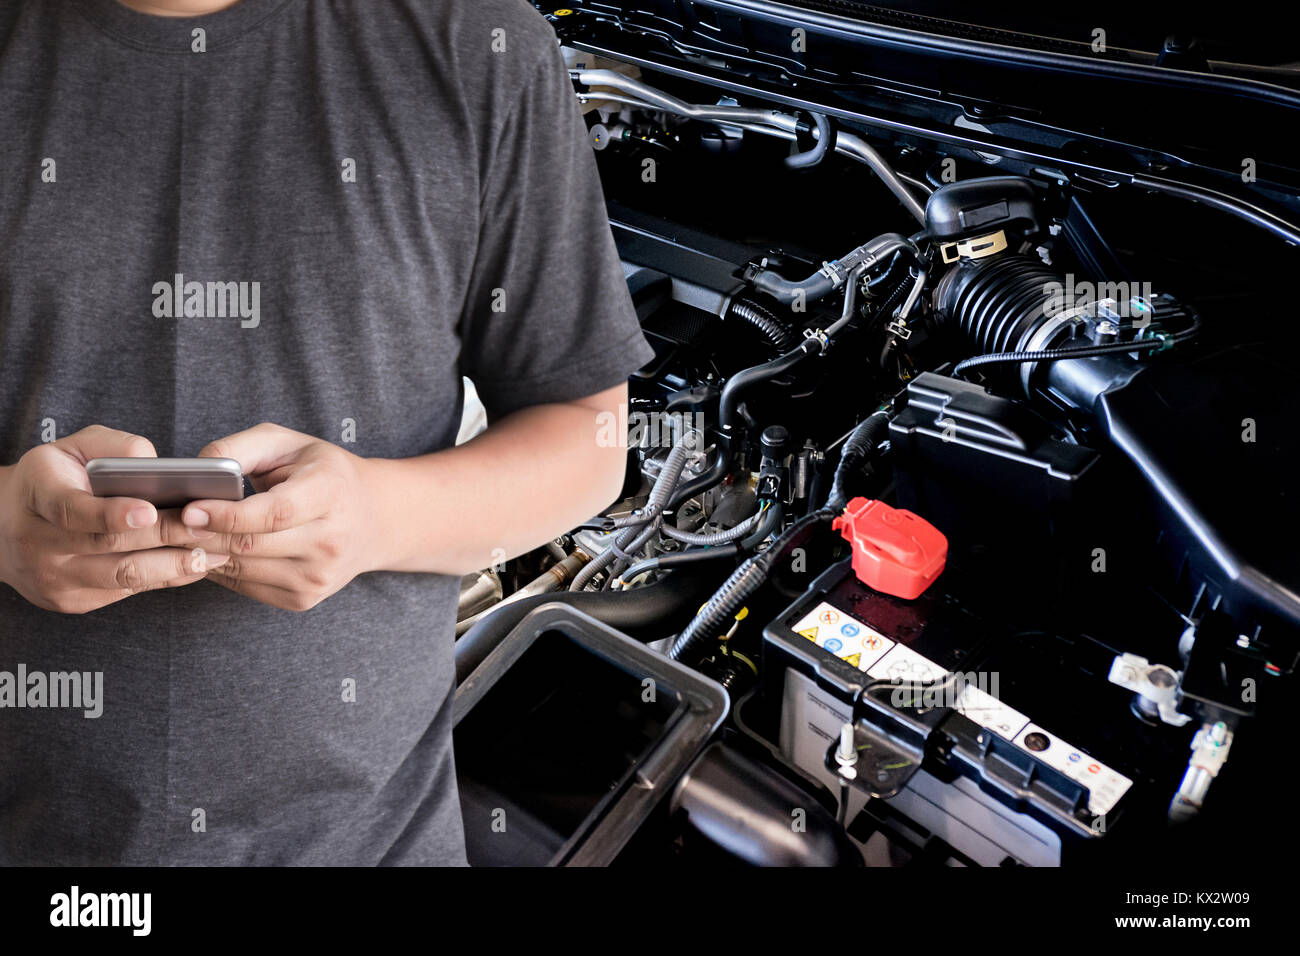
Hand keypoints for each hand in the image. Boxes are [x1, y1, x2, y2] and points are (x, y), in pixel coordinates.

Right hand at [0, 426, 229, 612]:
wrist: (6, 528)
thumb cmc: (57, 478)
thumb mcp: (76, 447)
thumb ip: (115, 448)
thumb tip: (156, 464)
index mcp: (37, 494)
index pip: (72, 509)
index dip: (111, 513)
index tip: (149, 510)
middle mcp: (39, 541)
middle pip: (109, 546)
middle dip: (165, 536)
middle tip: (208, 527)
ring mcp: (54, 577)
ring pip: (124, 576)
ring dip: (175, 565)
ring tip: (214, 552)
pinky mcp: (73, 601)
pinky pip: (127, 591)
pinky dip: (166, 578)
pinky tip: (196, 564)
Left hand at [183, 423, 382, 610]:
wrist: (374, 518)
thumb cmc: (323, 473)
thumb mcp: (289, 443)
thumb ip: (241, 447)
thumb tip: (195, 470)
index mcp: (332, 494)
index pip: (275, 513)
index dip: (228, 514)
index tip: (189, 508)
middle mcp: (331, 541)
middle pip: (252, 546)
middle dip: (202, 535)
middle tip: (164, 522)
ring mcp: (319, 576)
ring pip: (244, 569)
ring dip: (204, 554)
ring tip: (178, 535)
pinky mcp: (305, 599)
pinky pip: (247, 586)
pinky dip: (220, 569)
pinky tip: (209, 550)